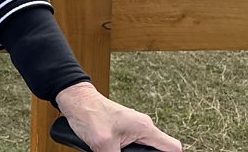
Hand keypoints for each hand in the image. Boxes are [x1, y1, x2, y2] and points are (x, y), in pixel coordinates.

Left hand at [55, 82, 181, 151]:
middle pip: (157, 150)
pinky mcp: (123, 131)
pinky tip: (112, 150)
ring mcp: (133, 128)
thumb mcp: (103, 144)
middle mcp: (142, 127)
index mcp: (144, 128)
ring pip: (143, 149)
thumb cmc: (88, 114)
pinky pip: (132, 146)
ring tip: (119, 151)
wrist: (74, 100)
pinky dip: (126, 151)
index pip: (173, 147)